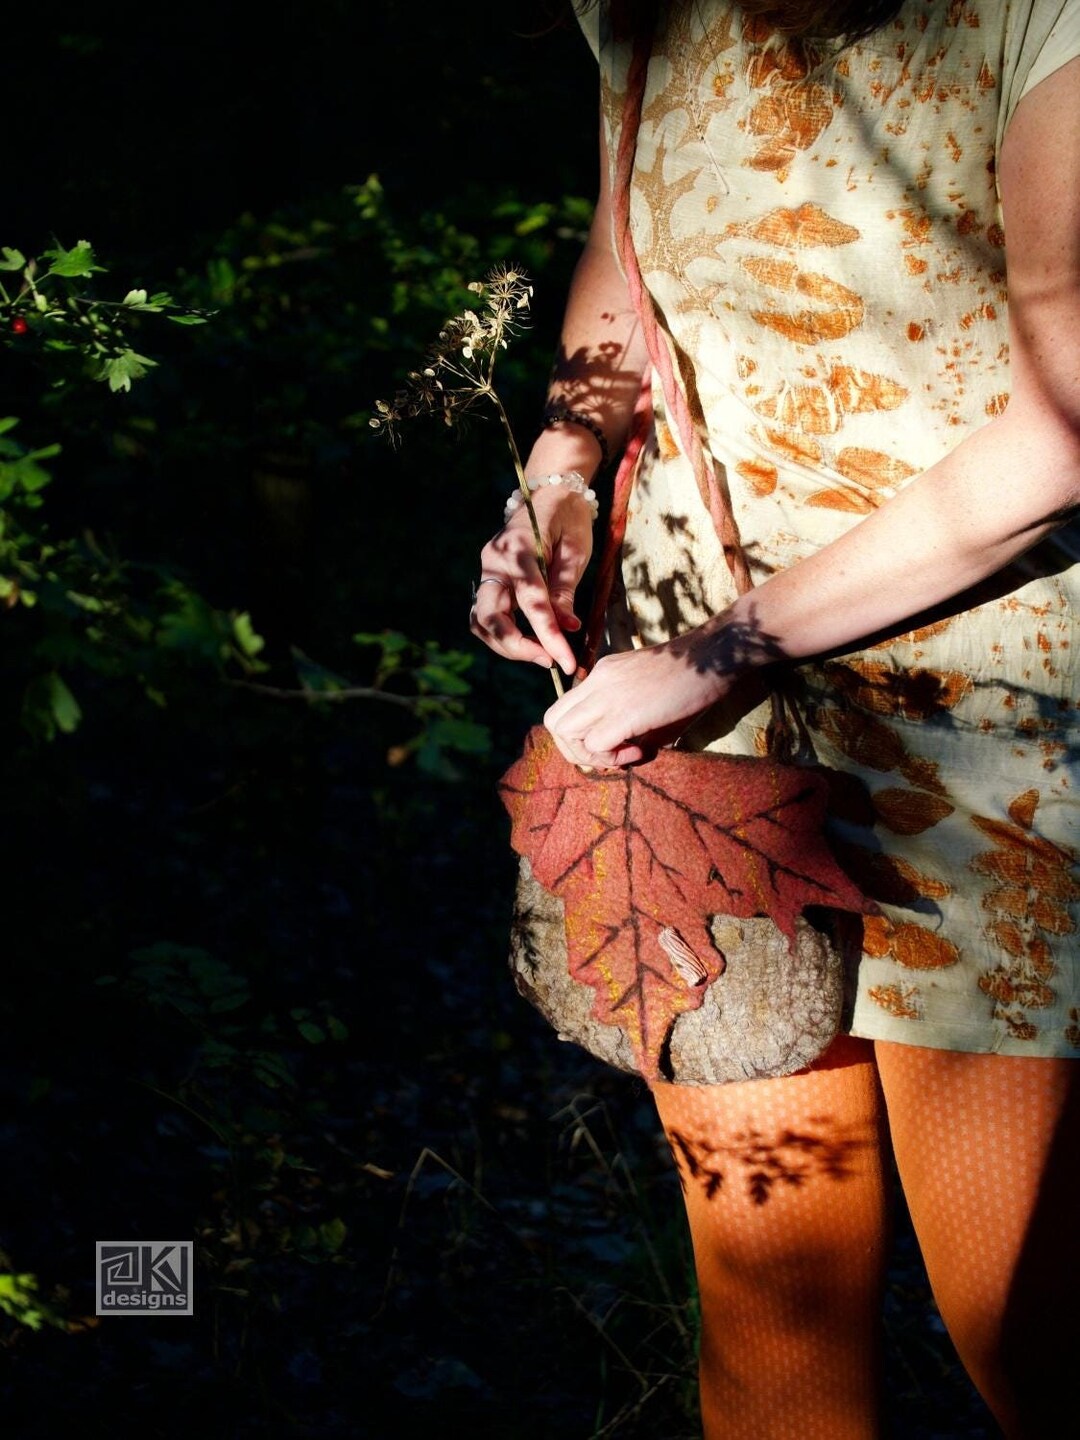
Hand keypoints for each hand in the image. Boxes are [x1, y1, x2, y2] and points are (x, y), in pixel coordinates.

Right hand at [469, 483, 594, 676]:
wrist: (550, 494)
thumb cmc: (568, 519)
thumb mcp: (575, 551)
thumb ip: (565, 590)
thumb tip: (567, 628)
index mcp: (518, 547)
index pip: (532, 603)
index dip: (549, 636)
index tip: (566, 662)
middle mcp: (494, 560)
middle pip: (492, 617)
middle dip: (519, 647)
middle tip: (550, 661)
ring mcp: (486, 570)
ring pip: (482, 622)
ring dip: (507, 645)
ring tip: (541, 655)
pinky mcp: (488, 579)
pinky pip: (486, 616)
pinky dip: (503, 634)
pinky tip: (528, 642)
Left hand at [543, 638, 731, 768]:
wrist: (718, 655)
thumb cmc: (694, 678)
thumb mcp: (651, 697)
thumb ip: (630, 722)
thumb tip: (623, 756)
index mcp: (602, 675)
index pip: (565, 709)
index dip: (579, 736)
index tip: (612, 741)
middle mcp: (597, 680)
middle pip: (553, 722)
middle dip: (574, 750)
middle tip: (609, 754)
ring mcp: (608, 692)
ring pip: (564, 733)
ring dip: (590, 755)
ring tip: (625, 753)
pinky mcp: (626, 710)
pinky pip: (594, 744)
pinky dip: (611, 757)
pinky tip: (638, 752)